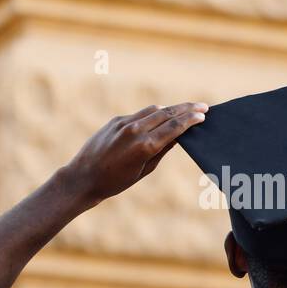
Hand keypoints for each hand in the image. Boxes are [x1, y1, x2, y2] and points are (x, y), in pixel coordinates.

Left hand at [62, 102, 208, 207]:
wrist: (83, 178)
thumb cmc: (115, 182)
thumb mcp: (143, 171)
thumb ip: (161, 151)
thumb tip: (177, 136)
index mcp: (145, 147)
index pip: (174, 127)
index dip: (190, 119)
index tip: (203, 114)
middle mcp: (135, 131)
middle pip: (167, 113)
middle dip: (186, 109)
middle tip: (203, 106)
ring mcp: (124, 124)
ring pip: (154, 110)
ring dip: (171, 109)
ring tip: (185, 109)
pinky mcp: (115, 121)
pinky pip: (139, 114)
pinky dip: (153, 114)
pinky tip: (162, 117)